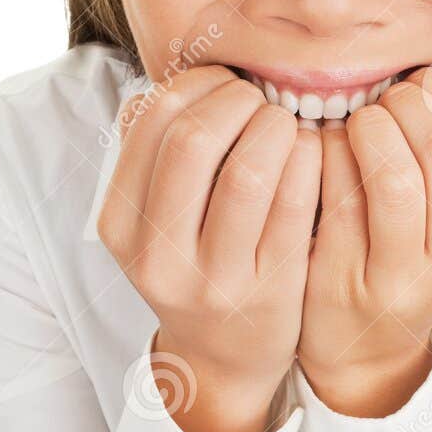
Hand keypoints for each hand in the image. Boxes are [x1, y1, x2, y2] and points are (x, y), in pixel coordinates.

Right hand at [97, 66, 321, 431]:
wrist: (224, 357)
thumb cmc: (195, 262)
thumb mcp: (153, 217)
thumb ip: (157, 150)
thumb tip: (188, 74)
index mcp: (120, 224)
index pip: (150, 120)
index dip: (196, 85)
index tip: (225, 86)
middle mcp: (158, 255)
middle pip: (193, 140)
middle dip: (237, 101)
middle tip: (261, 102)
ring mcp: (214, 279)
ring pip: (248, 172)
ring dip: (276, 127)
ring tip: (286, 125)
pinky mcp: (270, 290)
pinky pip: (295, 204)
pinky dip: (308, 159)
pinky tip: (311, 151)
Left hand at [296, 65, 431, 413]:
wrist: (360, 347)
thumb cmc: (401, 258)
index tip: (419, 85)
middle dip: (407, 106)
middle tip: (382, 101)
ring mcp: (404, 279)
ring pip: (396, 177)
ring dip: (369, 129)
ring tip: (356, 123)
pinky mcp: (348, 283)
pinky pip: (339, 199)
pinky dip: (329, 156)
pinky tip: (322, 147)